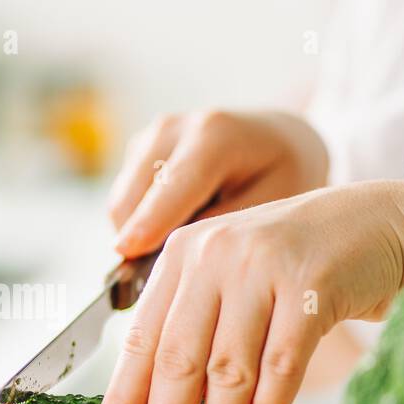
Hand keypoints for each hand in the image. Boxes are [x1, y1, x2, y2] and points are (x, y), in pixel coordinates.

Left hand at [91, 181, 403, 403]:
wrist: (379, 224)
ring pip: (228, 370)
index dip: (122, 400)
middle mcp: (215, 255)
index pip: (140, 339)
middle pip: (177, 360)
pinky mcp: (311, 284)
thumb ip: (194, 325)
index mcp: (182, 255)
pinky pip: (281, 364)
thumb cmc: (297, 266)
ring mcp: (262, 266)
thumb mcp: (233, 279)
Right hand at [108, 110, 328, 257]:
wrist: (278, 138)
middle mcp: (173, 128)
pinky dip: (141, 221)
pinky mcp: (138, 149)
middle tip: (176, 274)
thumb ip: (221, 227)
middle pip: (132, 198)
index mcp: (213, 135)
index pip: (169, 188)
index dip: (146, 223)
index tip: (125, 253)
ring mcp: (151, 136)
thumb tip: (168, 254)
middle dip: (141, 240)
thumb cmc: (282, 174)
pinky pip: (124, 200)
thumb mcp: (271, 203)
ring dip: (141, 233)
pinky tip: (180, 223)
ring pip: (121, 202)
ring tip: (188, 242)